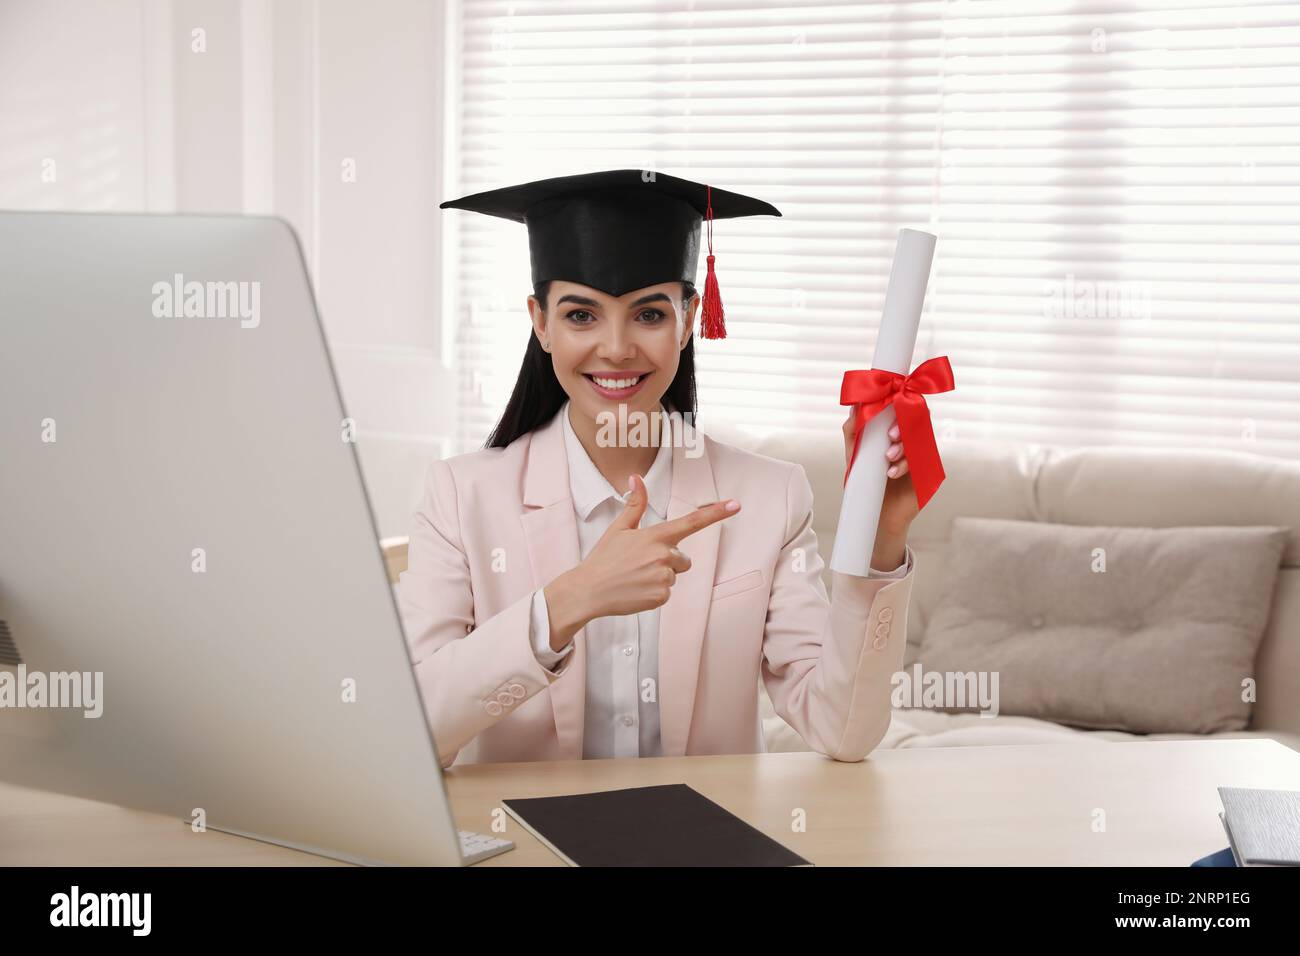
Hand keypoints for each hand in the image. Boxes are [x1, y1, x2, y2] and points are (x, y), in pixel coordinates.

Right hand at [543, 475, 741, 650]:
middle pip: (683, 559)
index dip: (717, 512)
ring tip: (635, 578)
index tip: (736, 505)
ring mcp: (663, 577)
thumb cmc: (603, 559)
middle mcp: (663, 555)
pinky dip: (654, 593)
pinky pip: (666, 593)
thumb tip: (636, 478)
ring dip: (659, 577)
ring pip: (674, 576)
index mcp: (655, 536)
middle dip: (668, 561)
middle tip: (640, 564)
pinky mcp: (661, 597)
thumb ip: (634, 504)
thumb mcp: (618, 529)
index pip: (692, 521)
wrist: (587, 591)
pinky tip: (636, 590)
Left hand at [842, 412, 917, 538]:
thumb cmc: (867, 485)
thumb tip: (854, 408)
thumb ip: (854, 433)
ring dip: (903, 448)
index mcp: (897, 436)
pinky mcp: (927, 476)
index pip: (904, 413)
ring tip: (888, 458)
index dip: (899, 408)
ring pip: (920, 443)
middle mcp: (911, 445)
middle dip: (903, 427)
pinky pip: (923, 463)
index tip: (886, 410)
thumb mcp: (855, 457)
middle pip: (916, 425)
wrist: (876, 516)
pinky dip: (906, 465)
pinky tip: (892, 472)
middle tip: (891, 436)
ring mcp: (920, 460)